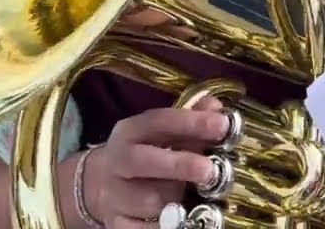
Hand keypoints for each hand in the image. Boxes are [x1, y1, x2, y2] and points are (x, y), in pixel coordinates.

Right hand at [84, 98, 231, 226]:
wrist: (102, 186)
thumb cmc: (147, 154)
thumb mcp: (163, 133)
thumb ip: (191, 119)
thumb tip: (216, 108)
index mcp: (130, 131)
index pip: (158, 121)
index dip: (191, 122)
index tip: (222, 126)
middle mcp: (117, 161)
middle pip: (144, 161)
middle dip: (180, 165)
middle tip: (211, 171)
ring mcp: (113, 195)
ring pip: (149, 200)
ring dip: (177, 200)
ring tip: (193, 197)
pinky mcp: (116, 224)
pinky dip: (165, 227)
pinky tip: (183, 220)